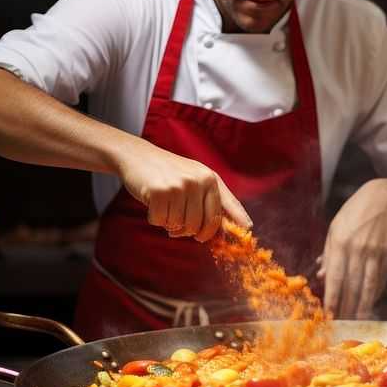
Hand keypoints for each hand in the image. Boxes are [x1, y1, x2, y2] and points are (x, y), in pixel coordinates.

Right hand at [119, 141, 250, 241]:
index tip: (248, 229)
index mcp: (210, 178)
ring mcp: (179, 186)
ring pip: (179, 226)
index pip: (224, 209)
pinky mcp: (160, 192)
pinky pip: (160, 222)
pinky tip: (152, 203)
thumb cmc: (169, 172)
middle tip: (178, 222)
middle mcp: (198, 181)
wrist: (137, 156)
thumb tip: (242, 223)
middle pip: (199, 225)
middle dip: (188, 230)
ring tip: (165, 206)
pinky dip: (155, 218)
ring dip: (169, 224)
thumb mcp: (196, 177)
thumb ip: (215, 198)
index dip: (234, 221)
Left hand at [317, 179, 386, 318]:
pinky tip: (371, 303)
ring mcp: (374, 253)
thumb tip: (323, 276)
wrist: (382, 200)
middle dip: (347, 306)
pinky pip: (381, 278)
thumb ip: (328, 253)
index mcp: (341, 242)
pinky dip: (376, 292)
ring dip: (363, 305)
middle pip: (352, 285)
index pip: (336, 277)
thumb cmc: (353, 213)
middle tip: (342, 322)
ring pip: (369, 285)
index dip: (332, 297)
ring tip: (358, 319)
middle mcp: (358, 249)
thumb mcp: (335, 228)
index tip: (328, 312)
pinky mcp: (386, 254)